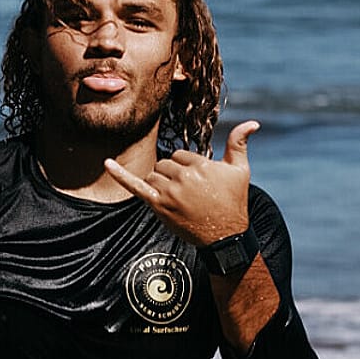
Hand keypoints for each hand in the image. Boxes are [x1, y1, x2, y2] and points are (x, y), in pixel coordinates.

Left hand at [104, 121, 258, 245]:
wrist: (224, 236)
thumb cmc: (233, 201)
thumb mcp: (240, 171)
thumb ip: (239, 144)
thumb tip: (253, 122)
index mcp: (199, 165)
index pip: (181, 155)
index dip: (189, 168)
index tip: (200, 183)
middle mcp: (182, 177)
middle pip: (165, 164)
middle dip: (174, 175)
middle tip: (191, 193)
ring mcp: (168, 192)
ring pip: (153, 175)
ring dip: (161, 183)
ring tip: (179, 199)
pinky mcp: (158, 205)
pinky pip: (135, 186)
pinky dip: (120, 174)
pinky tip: (106, 163)